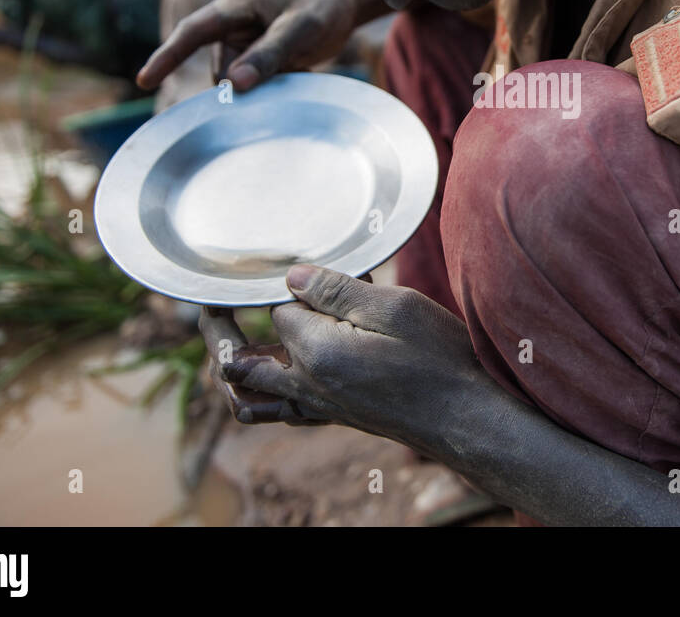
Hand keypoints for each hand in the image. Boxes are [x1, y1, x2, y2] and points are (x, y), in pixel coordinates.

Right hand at [137, 0, 362, 93]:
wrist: (343, 9)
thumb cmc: (322, 10)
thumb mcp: (300, 31)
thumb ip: (269, 55)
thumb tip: (233, 84)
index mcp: (234, 6)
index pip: (192, 32)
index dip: (168, 57)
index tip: (144, 81)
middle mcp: (232, 24)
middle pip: (222, 68)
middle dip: (245, 82)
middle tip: (287, 72)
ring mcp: (242, 41)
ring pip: (236, 81)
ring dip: (261, 86)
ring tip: (296, 68)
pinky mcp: (254, 57)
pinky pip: (251, 83)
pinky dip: (269, 87)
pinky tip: (295, 72)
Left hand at [202, 266, 492, 453]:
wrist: (465, 417)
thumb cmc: (439, 360)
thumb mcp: (395, 308)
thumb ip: (338, 290)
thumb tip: (291, 277)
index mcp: (316, 352)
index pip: (275, 309)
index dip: (283, 282)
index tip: (295, 263)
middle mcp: (308, 384)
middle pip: (239, 360)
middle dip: (219, 330)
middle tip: (214, 306)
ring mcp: (319, 405)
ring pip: (251, 395)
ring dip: (233, 368)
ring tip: (226, 341)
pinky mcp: (334, 416)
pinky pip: (279, 411)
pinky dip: (261, 397)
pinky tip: (269, 381)